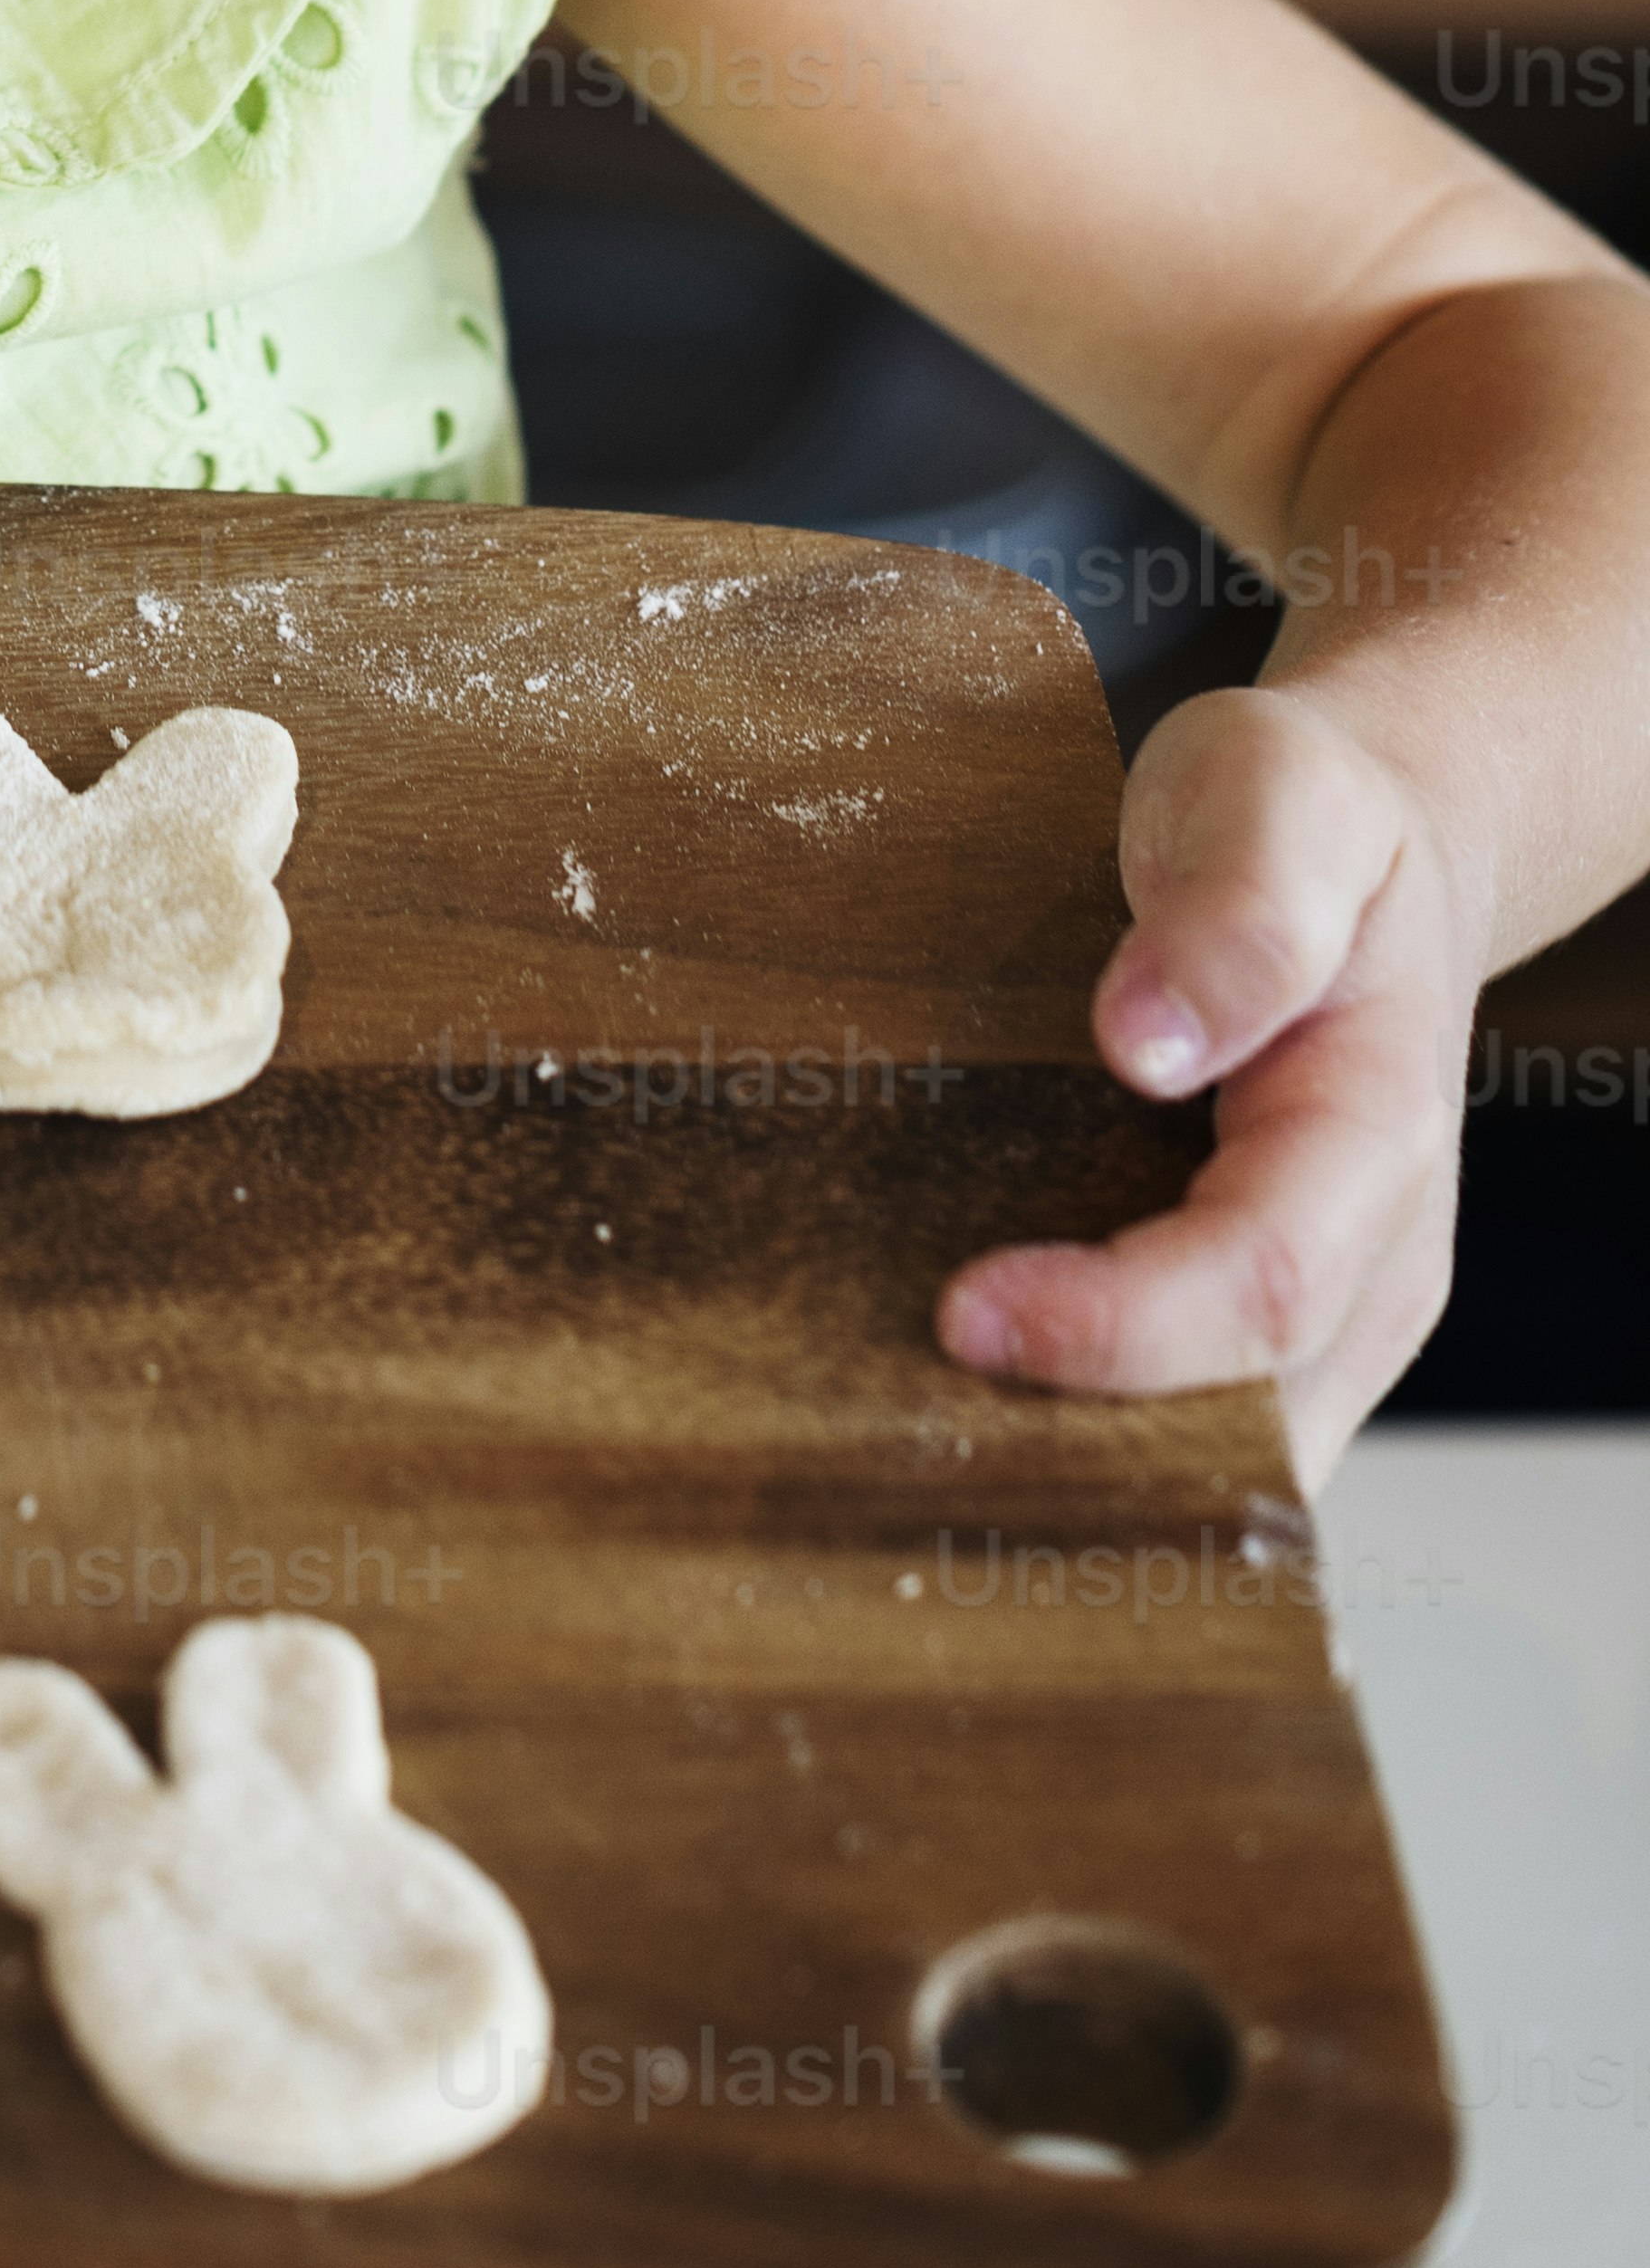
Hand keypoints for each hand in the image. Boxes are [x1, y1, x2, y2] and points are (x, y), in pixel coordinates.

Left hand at [935, 679, 1478, 1481]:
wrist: (1364, 843)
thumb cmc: (1306, 816)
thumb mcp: (1280, 794)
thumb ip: (1238, 908)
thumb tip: (1148, 1038)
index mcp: (1375, 1135)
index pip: (1261, 1280)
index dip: (1116, 1326)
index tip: (961, 1311)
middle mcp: (1369, 1259)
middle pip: (1244, 1423)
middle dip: (1083, 1455)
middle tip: (892, 1436)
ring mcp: (1323, 1309)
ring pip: (1218, 1461)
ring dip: (1073, 1474)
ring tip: (897, 1446)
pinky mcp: (1262, 1324)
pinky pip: (1189, 1427)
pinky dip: (1081, 1442)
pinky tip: (951, 1413)